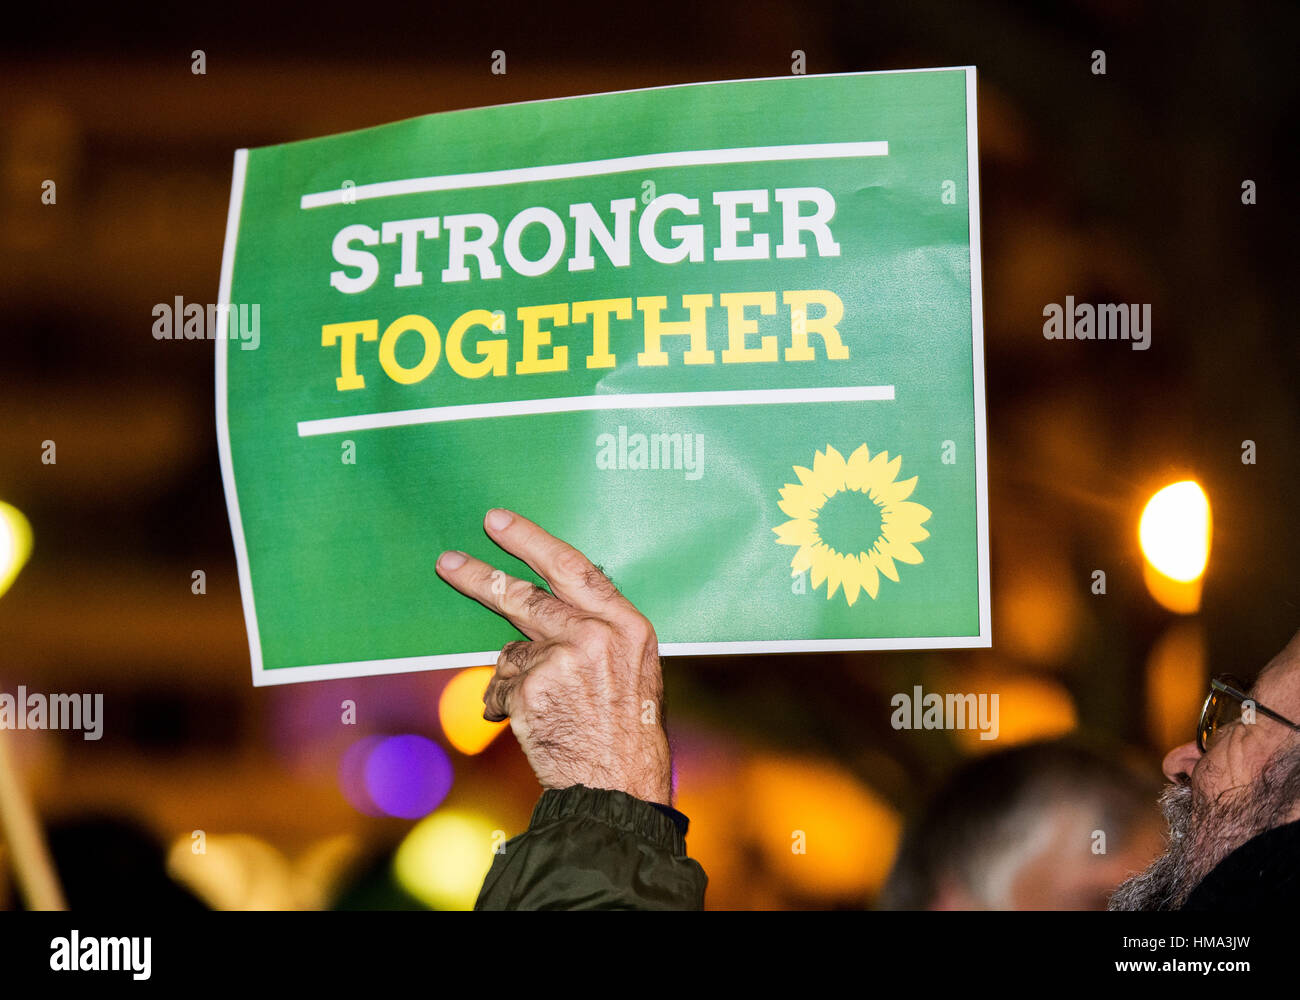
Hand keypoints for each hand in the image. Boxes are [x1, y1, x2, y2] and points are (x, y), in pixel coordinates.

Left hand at [436, 508, 671, 804]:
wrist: (618, 787)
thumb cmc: (628, 731)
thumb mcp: (632, 669)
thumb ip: (598, 632)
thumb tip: (547, 608)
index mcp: (628, 624)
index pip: (575, 568)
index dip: (534, 542)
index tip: (500, 523)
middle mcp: (596, 633)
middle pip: (526, 595)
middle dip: (482, 577)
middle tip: (447, 562)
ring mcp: (562, 660)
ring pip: (511, 650)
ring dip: (515, 677)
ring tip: (536, 705)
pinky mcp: (532, 689)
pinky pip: (501, 687)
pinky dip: (507, 705)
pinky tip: (532, 724)